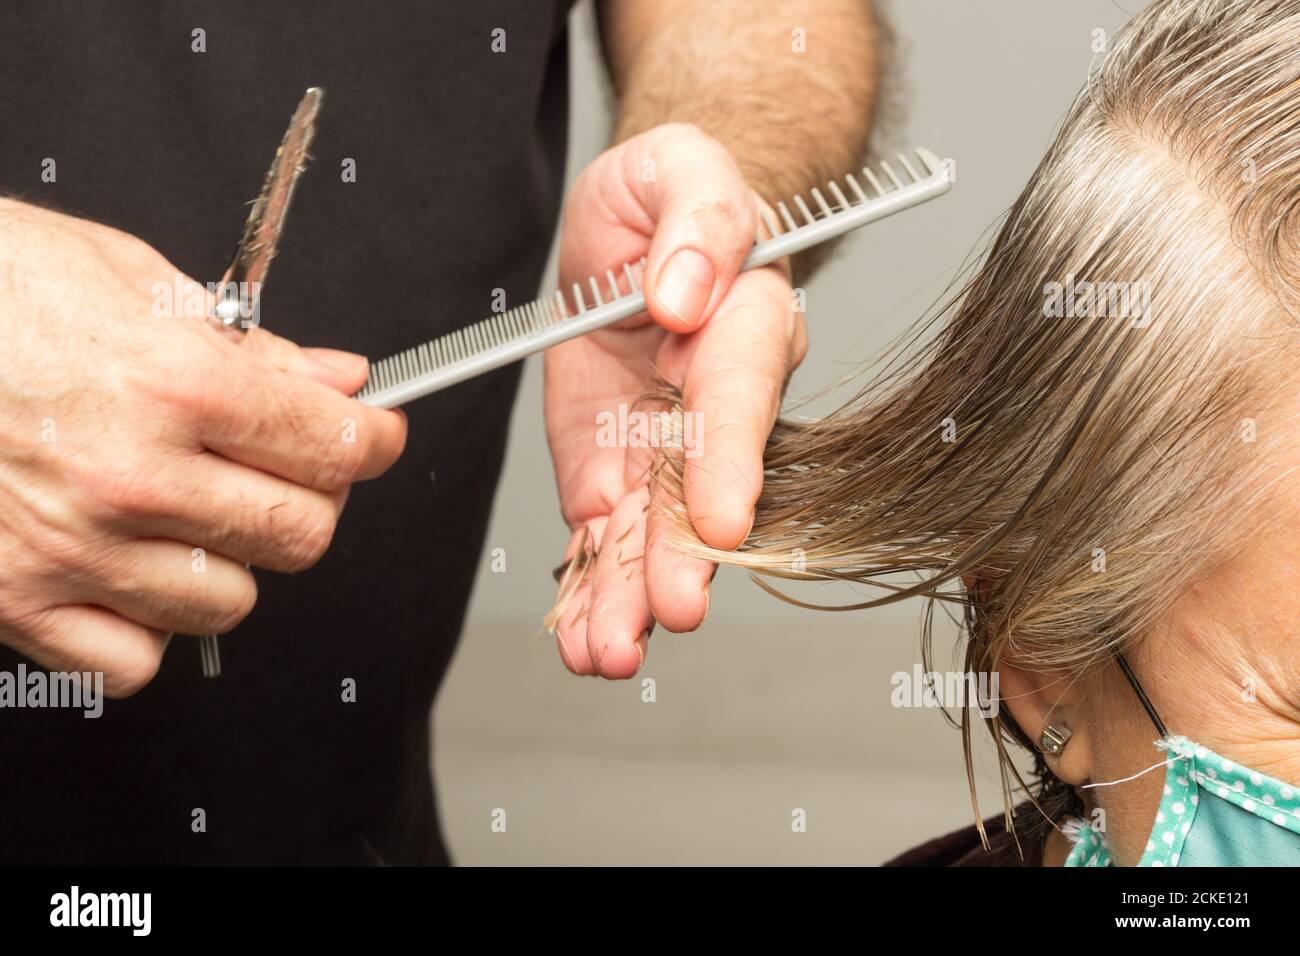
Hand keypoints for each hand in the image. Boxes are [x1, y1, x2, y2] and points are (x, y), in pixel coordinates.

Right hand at [0, 199, 406, 695]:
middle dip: (313, 497)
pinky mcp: (14, 599)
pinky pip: (134, 660)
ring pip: (229, 602)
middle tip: (287, 467)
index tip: (375, 434)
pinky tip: (131, 568)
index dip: (373, 438)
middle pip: (300, 533)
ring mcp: (71, 548)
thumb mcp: (127, 276)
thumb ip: (249, 343)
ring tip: (190, 510)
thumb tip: (336, 378)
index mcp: (171, 383)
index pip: (332, 444)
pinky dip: (149, 625)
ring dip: (231, 560)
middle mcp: (130, 475)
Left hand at [546, 123, 805, 678]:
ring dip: (630, 594)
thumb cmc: (670, 194)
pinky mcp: (614, 466)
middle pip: (702, 488)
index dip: (731, 461)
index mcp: (744, 328)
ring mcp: (663, 445)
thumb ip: (697, 220)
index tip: (724, 522)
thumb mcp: (681, 169)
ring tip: (606, 651)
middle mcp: (712, 405)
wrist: (634, 231)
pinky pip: (605, 532)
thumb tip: (684, 293)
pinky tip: (578, 636)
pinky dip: (591, 585)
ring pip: (652, 529)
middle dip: (683, 554)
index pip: (740, 397)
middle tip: (668, 610)